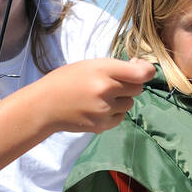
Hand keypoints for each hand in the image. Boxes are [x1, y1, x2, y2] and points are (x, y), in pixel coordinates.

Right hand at [34, 57, 155, 133]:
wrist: (45, 105)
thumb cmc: (67, 80)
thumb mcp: (90, 65)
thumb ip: (115, 68)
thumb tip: (142, 70)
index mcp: (103, 70)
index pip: (141, 74)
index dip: (146, 70)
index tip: (140, 68)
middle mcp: (106, 90)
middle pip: (137, 89)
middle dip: (130, 85)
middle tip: (113, 83)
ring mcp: (105, 110)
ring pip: (129, 104)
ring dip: (121, 100)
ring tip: (101, 97)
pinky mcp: (102, 125)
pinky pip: (120, 117)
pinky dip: (114, 113)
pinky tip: (98, 108)